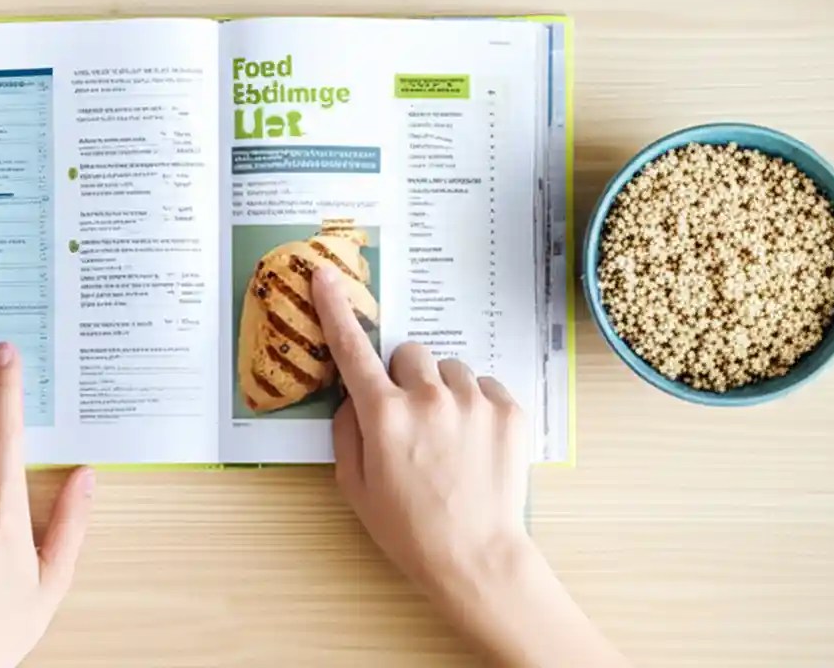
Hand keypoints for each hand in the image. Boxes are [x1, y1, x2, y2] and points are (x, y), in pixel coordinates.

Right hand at [312, 265, 628, 667]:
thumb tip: (351, 396)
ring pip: (449, 368)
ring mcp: (473, 400)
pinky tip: (474, 444)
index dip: (335, 308)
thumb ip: (347, 430)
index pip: (353, 349)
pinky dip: (476, 406)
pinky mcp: (509, 409)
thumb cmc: (409, 529)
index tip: (325, 276)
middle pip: (409, 353)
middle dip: (405, 377)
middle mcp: (428, 397)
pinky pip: (484, 385)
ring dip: (443, 391)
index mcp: (384, 414)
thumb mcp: (355, 486)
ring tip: (449, 438)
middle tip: (410, 418)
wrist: (477, 557)